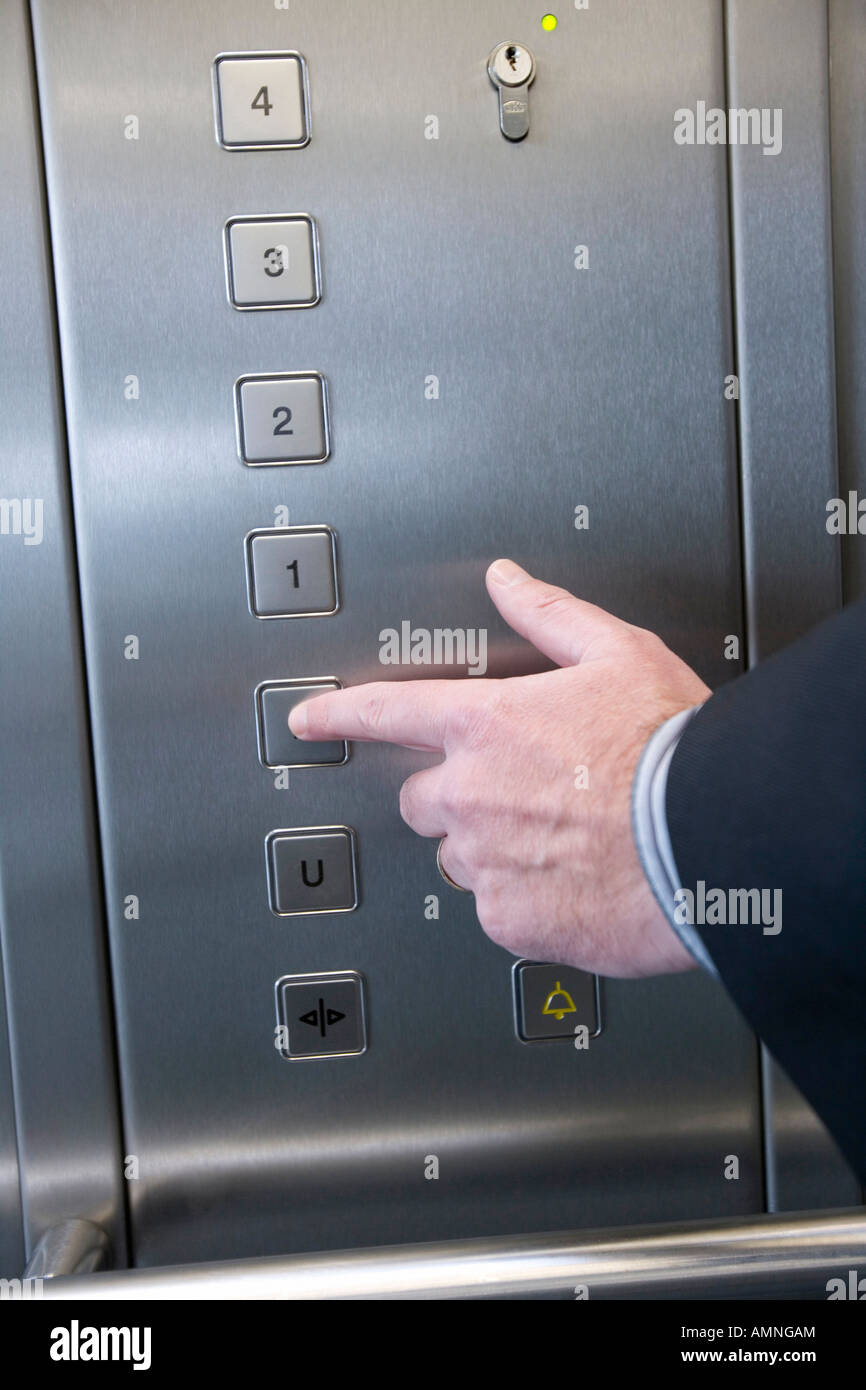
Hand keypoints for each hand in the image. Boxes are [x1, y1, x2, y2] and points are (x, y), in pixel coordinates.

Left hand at [288, 560, 709, 976]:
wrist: (711, 838)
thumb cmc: (669, 748)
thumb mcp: (617, 653)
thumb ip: (550, 615)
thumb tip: (507, 581)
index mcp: (486, 723)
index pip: (386, 713)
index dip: (338, 715)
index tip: (306, 721)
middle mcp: (470, 793)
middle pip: (421, 798)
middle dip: (455, 795)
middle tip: (521, 795)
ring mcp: (484, 861)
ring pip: (460, 858)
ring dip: (492, 848)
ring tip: (561, 838)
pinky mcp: (509, 919)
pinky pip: (497, 908)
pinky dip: (525, 898)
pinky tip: (574, 880)